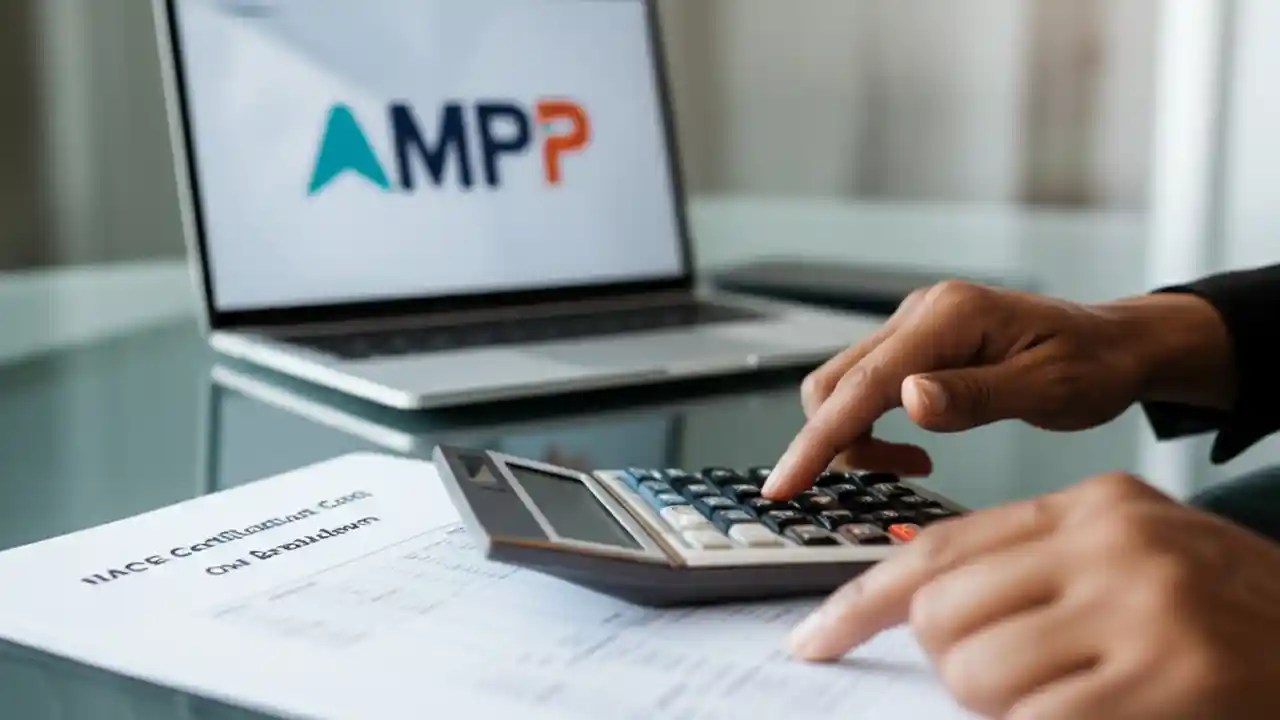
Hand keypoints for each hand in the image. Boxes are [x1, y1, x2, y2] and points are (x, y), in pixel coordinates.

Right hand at [763, 281, 1232, 498]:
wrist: (1116, 344)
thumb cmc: (1094, 365)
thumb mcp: (1049, 388)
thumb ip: (976, 395)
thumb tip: (907, 401)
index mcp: (950, 316)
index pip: (864, 383)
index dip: (820, 439)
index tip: (785, 485)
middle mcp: (920, 311)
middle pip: (835, 380)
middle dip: (834, 440)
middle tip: (880, 481)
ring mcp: (913, 324)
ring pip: (843, 385)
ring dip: (855, 435)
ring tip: (909, 466)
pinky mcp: (914, 343)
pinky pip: (866, 386)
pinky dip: (870, 425)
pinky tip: (911, 449)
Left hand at [786, 473, 1279, 718]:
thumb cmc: (1225, 622)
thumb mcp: (1132, 562)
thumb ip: (1032, 566)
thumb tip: (919, 597)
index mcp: (1095, 507)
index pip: (938, 548)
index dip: (861, 600)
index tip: (814, 638)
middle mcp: (1113, 544)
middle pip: (942, 610)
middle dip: (947, 662)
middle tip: (1002, 681)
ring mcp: (1143, 610)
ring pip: (976, 672)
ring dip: (996, 705)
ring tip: (1062, 698)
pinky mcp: (1164, 679)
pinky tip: (1093, 715)